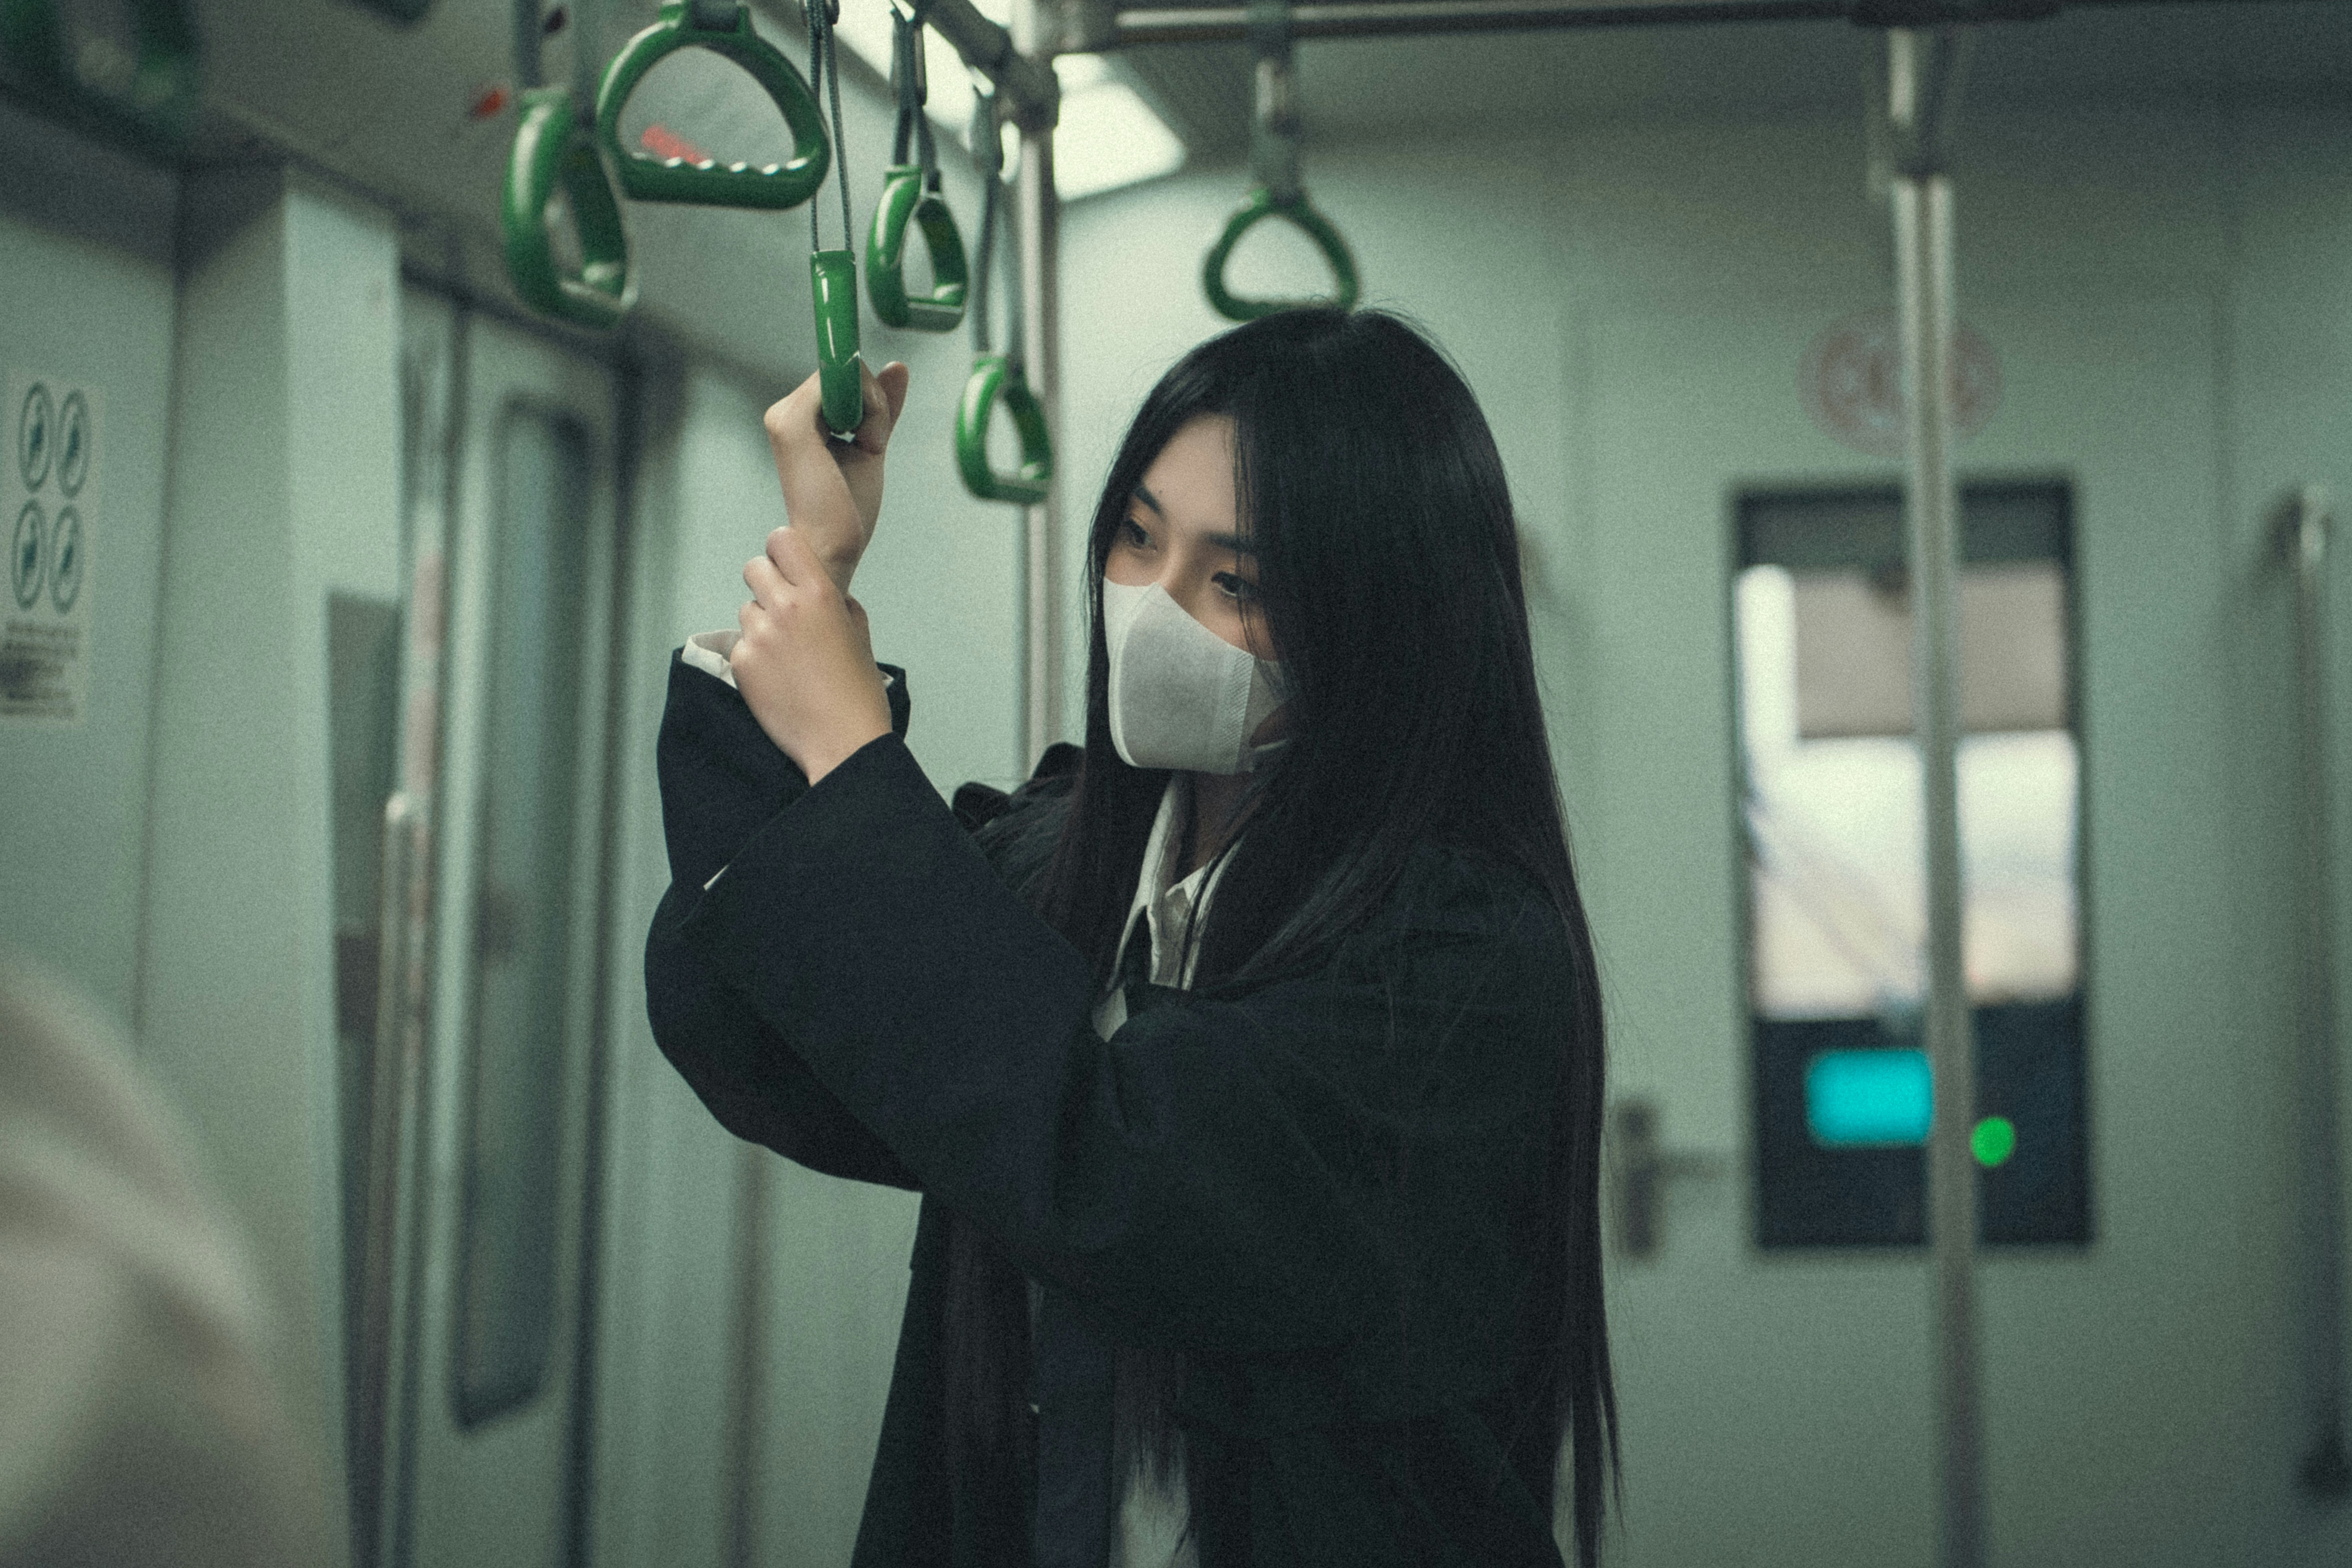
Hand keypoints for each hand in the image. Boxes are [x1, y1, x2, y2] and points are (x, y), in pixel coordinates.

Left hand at [735, 526, 891, 782]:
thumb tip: (830, 593)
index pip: (781, 540)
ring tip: (786, 655)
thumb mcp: (860, 635)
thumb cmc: (858, 692)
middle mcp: (786, 607)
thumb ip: (842, 604)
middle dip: (765, 584)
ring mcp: (760, 635)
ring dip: (760, 624)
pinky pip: (741, 645)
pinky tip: (778, 678)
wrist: (842, 741)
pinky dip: (754, 657)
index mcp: (820, 593)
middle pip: (754, 568)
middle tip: (781, 611)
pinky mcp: (742, 663)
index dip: (782, 553)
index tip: (787, 570)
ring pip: (746, 610)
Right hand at [763, 358, 910, 594]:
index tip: (874, 436)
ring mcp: (783, 416)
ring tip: (869, 449)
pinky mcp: (791, 424)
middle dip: (874, 402)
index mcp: (799, 418)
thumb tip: (898, 365)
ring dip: (875, 409)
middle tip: (873, 445)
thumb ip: (882, 406)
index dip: (869, 397)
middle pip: (844, 372)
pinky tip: (868, 445)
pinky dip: (871, 411)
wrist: (833, 548)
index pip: (841, 378)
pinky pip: (842, 386)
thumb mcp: (871, 444)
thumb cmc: (848, 509)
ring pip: (846, 375)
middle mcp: (784, 412)